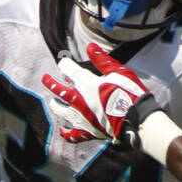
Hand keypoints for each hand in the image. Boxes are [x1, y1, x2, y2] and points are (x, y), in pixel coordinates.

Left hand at [42, 42, 160, 145]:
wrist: (136, 120)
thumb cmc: (130, 93)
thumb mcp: (119, 71)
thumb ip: (102, 60)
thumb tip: (90, 46)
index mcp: (86, 83)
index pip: (69, 71)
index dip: (65, 66)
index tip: (62, 64)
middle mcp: (79, 100)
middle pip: (59, 90)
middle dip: (51, 83)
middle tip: (45, 78)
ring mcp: (82, 117)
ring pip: (62, 111)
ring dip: (55, 105)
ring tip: (52, 102)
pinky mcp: (88, 131)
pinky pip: (73, 134)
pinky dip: (67, 133)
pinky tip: (63, 132)